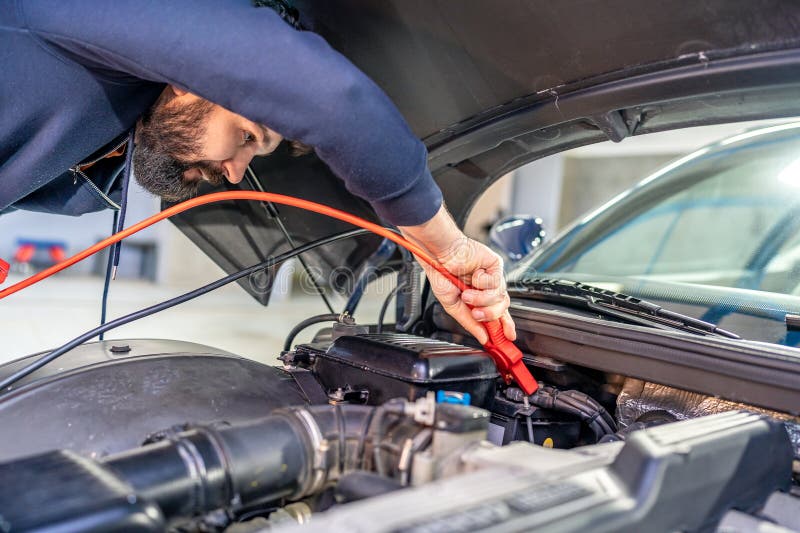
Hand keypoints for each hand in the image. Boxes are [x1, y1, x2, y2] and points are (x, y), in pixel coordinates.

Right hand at [399, 205, 515, 344]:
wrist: (439, 254)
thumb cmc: (441, 272)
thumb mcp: (452, 305)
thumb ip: (469, 322)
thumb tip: (483, 337)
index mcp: (479, 297)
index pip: (497, 314)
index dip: (504, 326)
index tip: (507, 337)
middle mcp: (487, 287)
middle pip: (502, 307)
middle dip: (490, 315)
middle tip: (476, 313)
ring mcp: (493, 276)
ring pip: (500, 297)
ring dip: (482, 299)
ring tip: (467, 294)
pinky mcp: (495, 265)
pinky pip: (496, 282)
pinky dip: (482, 282)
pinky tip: (473, 275)